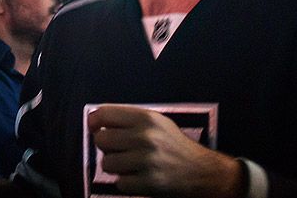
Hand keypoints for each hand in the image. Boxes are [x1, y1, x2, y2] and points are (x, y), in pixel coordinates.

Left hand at [87, 105, 242, 197]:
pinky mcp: (148, 182)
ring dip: (116, 167)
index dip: (94, 121)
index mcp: (146, 118)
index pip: (105, 114)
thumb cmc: (175, 145)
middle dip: (106, 148)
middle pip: (101, 140)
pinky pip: (120, 183)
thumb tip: (96, 121)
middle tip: (118, 151)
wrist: (201, 171)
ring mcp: (146, 160)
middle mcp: (145, 137)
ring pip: (107, 163)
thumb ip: (130, 120)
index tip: (94, 128)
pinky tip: (139, 177)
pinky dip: (127, 183)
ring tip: (130, 166)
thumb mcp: (158, 123)